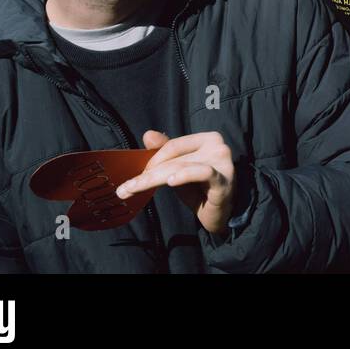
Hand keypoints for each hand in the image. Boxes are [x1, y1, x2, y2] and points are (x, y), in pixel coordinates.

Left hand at [116, 131, 236, 234]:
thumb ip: (166, 152)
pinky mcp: (224, 180)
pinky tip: (171, 181)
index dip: (152, 159)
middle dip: (147, 172)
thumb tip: (148, 134)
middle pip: (174, 157)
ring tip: (134, 189)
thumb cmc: (201, 189)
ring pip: (181, 166)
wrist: (222, 213)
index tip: (136, 175)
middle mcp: (217, 145)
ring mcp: (222, 161)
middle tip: (125, 188)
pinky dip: (185, 175)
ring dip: (153, 179)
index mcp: (207, 138)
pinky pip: (202, 173)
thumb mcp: (180, 170)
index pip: (174, 145)